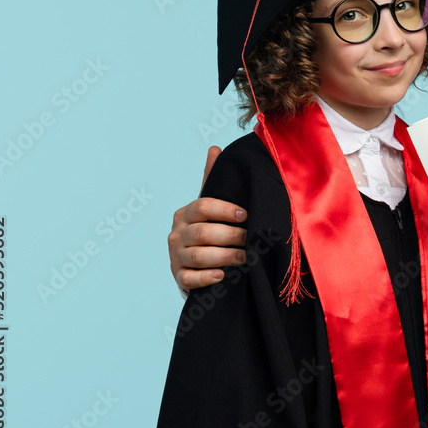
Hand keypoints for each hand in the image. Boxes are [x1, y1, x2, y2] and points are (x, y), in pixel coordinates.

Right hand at [167, 146, 247, 289]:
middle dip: (230, 236)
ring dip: (224, 257)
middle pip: (202, 232)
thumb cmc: (210, 229)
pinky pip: (189, 279)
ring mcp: (174, 256)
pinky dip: (206, 277)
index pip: (202, 206)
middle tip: (252, 239)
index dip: (225, 209)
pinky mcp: (178, 278)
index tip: (246, 214)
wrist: (197, 263)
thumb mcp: (211, 205)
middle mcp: (175, 233)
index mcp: (185, 213)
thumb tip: (214, 148)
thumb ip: (212, 180)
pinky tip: (223, 275)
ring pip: (197, 256)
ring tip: (245, 258)